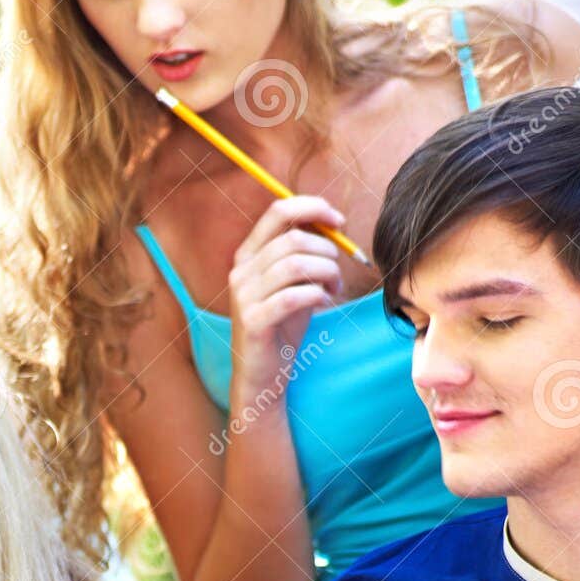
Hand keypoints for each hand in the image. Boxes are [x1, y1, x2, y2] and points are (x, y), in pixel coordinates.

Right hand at [228, 196, 347, 403]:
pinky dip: (318, 294)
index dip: (313, 208)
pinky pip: (294, 295)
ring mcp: (244, 296)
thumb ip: (302, 252)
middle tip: (338, 270)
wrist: (262, 372)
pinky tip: (325, 301)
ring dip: (327, 272)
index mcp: (247, 255)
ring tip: (334, 287)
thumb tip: (331, 222)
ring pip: (296, 264)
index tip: (338, 222)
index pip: (278, 210)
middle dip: (327, 249)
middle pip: (293, 238)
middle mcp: (241, 271)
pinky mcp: (253, 321)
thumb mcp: (292, 281)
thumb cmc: (282, 324)